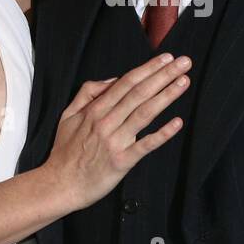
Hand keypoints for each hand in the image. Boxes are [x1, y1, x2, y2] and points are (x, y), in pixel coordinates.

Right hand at [43, 53, 190, 212]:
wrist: (59, 184)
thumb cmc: (65, 152)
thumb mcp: (68, 115)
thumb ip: (87, 94)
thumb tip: (111, 80)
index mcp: (95, 110)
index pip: (126, 83)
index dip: (148, 69)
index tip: (166, 58)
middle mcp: (106, 122)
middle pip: (139, 93)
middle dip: (163, 75)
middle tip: (184, 63)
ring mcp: (115, 141)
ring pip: (144, 113)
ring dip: (166, 96)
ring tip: (183, 82)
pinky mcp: (121, 161)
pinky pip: (145, 145)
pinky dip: (162, 134)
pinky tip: (177, 123)